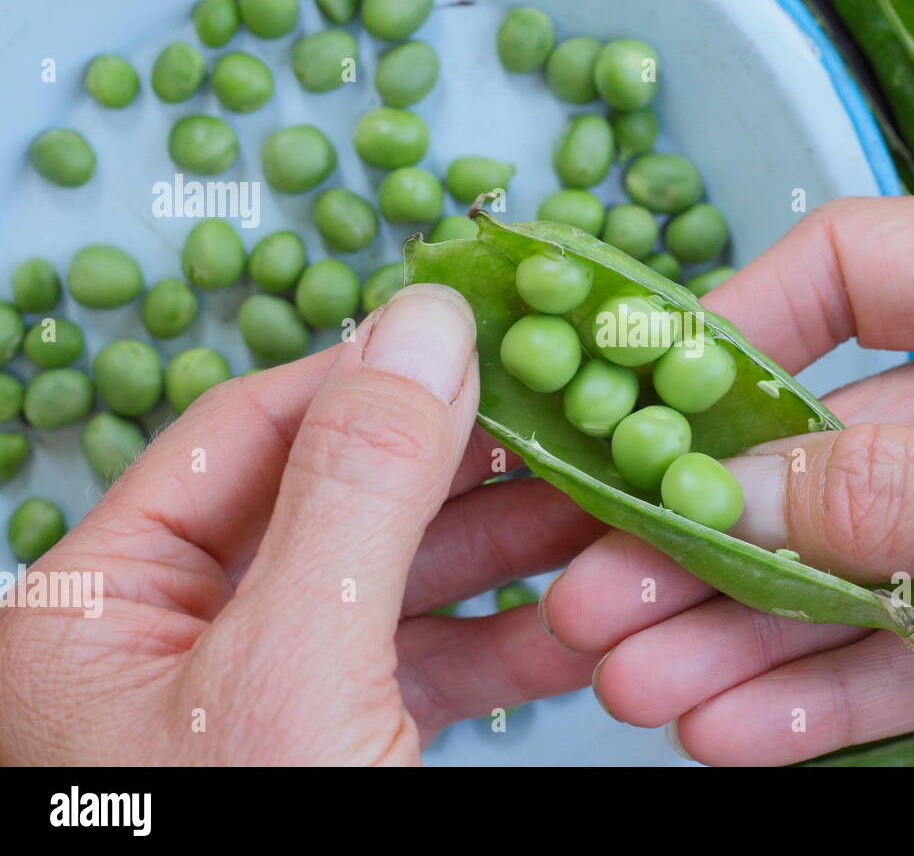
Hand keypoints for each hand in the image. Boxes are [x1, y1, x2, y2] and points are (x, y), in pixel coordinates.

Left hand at [0, 284, 600, 764]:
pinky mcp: (334, 747)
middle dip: (463, 467)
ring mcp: (261, 696)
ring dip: (508, 552)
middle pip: (335, 500)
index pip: (244, 430)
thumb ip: (358, 486)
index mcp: (96, 601)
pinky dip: (507, 643)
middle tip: (570, 415)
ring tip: (606, 509)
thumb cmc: (246, 853)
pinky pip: (423, 668)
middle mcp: (171, 639)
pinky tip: (581, 618)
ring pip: (396, 583)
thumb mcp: (294, 667)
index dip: (368, 373)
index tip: (480, 332)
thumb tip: (424, 320)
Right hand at [540, 197, 913, 766]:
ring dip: (745, 631)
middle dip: (713, 529)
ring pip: (859, 566)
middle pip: (833, 447)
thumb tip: (737, 496)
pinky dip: (827, 694)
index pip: (861, 272)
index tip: (635, 407)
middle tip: (602, 590)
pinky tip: (735, 727)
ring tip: (639, 683)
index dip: (739, 331)